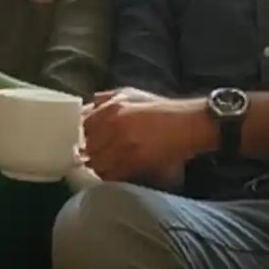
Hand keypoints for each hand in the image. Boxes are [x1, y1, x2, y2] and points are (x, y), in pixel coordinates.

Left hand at [82, 88, 213, 181]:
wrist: (188, 124)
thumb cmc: (160, 107)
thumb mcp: (131, 93)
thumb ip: (105, 98)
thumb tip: (87, 106)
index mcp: (111, 108)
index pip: (81, 125)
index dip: (80, 135)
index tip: (82, 140)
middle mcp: (114, 126)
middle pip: (86, 146)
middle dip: (87, 152)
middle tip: (91, 155)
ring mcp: (124, 146)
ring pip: (96, 163)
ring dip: (97, 166)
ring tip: (103, 165)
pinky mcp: (135, 162)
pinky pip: (111, 174)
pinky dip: (109, 175)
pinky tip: (114, 172)